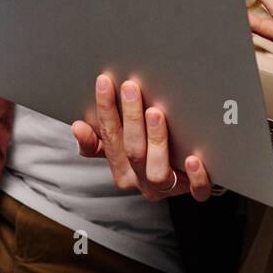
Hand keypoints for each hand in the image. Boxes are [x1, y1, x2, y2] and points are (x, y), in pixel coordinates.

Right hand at [71, 74, 213, 201]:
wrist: (187, 181)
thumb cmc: (151, 156)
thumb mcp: (120, 149)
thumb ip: (97, 141)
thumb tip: (77, 127)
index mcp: (122, 169)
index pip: (109, 137)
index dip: (105, 109)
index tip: (105, 82)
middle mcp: (142, 181)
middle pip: (132, 152)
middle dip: (130, 118)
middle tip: (131, 88)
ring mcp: (168, 188)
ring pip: (157, 172)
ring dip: (156, 140)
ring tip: (155, 113)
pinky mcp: (195, 190)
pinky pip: (196, 190)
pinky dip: (196, 176)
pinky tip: (193, 158)